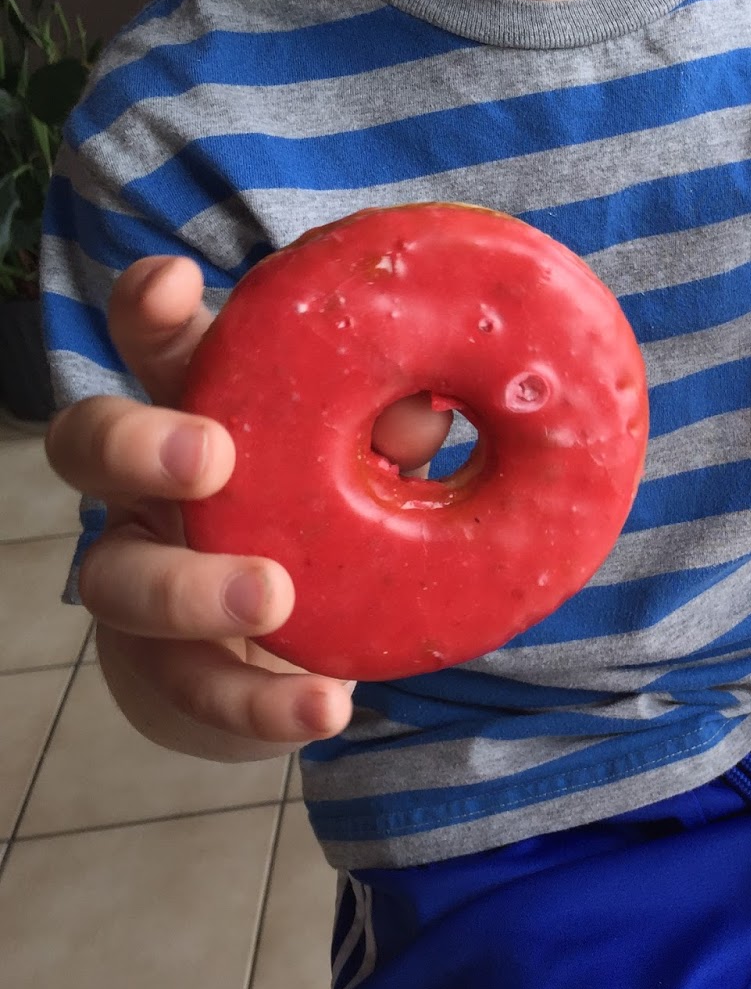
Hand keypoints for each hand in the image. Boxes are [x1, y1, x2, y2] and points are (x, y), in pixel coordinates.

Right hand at [45, 256, 452, 760]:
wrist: (303, 648)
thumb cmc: (333, 517)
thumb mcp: (368, 469)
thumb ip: (386, 441)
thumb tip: (424, 416)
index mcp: (197, 412)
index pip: (152, 345)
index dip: (147, 310)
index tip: (173, 282)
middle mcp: (147, 489)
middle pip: (89, 445)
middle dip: (138, 444)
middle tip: (209, 457)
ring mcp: (142, 577)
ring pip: (118, 579)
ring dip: (191, 587)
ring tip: (274, 595)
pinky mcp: (167, 670)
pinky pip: (197, 690)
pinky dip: (262, 705)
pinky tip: (325, 706)